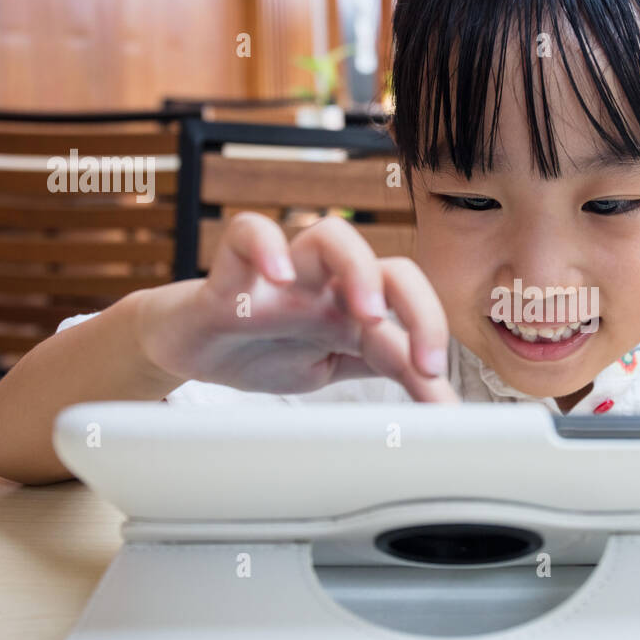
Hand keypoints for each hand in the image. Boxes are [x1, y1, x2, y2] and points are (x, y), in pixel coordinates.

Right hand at [134, 212, 458, 402]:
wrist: (194, 347)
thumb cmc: (267, 349)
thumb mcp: (333, 368)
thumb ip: (386, 372)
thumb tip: (445, 406)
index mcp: (356, 310)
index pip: (411, 317)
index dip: (434, 356)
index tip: (442, 401)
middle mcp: (329, 286)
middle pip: (391, 267)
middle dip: (419, 308)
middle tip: (423, 360)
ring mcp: (285, 276)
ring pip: (331, 237)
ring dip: (357, 268)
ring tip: (363, 311)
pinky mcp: (232, 273)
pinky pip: (248, 232)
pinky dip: (265, 245)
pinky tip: (280, 275)